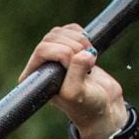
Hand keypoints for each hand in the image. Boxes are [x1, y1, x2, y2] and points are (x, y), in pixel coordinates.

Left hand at [22, 24, 127, 138]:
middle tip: (88, 63)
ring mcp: (54, 56)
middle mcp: (41, 66)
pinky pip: (71, 30)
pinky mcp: (69, 48)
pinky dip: (83, 36)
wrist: (104, 107)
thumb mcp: (78, 93)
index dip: (63, 52)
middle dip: (74, 46)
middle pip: (52, 38)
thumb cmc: (87, 105)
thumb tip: (84, 54)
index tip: (77, 65)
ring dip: (80, 41)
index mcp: (35, 78)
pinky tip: (89, 51)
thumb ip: (76, 72)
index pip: (42, 50)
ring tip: (90, 60)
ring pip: (60, 32)